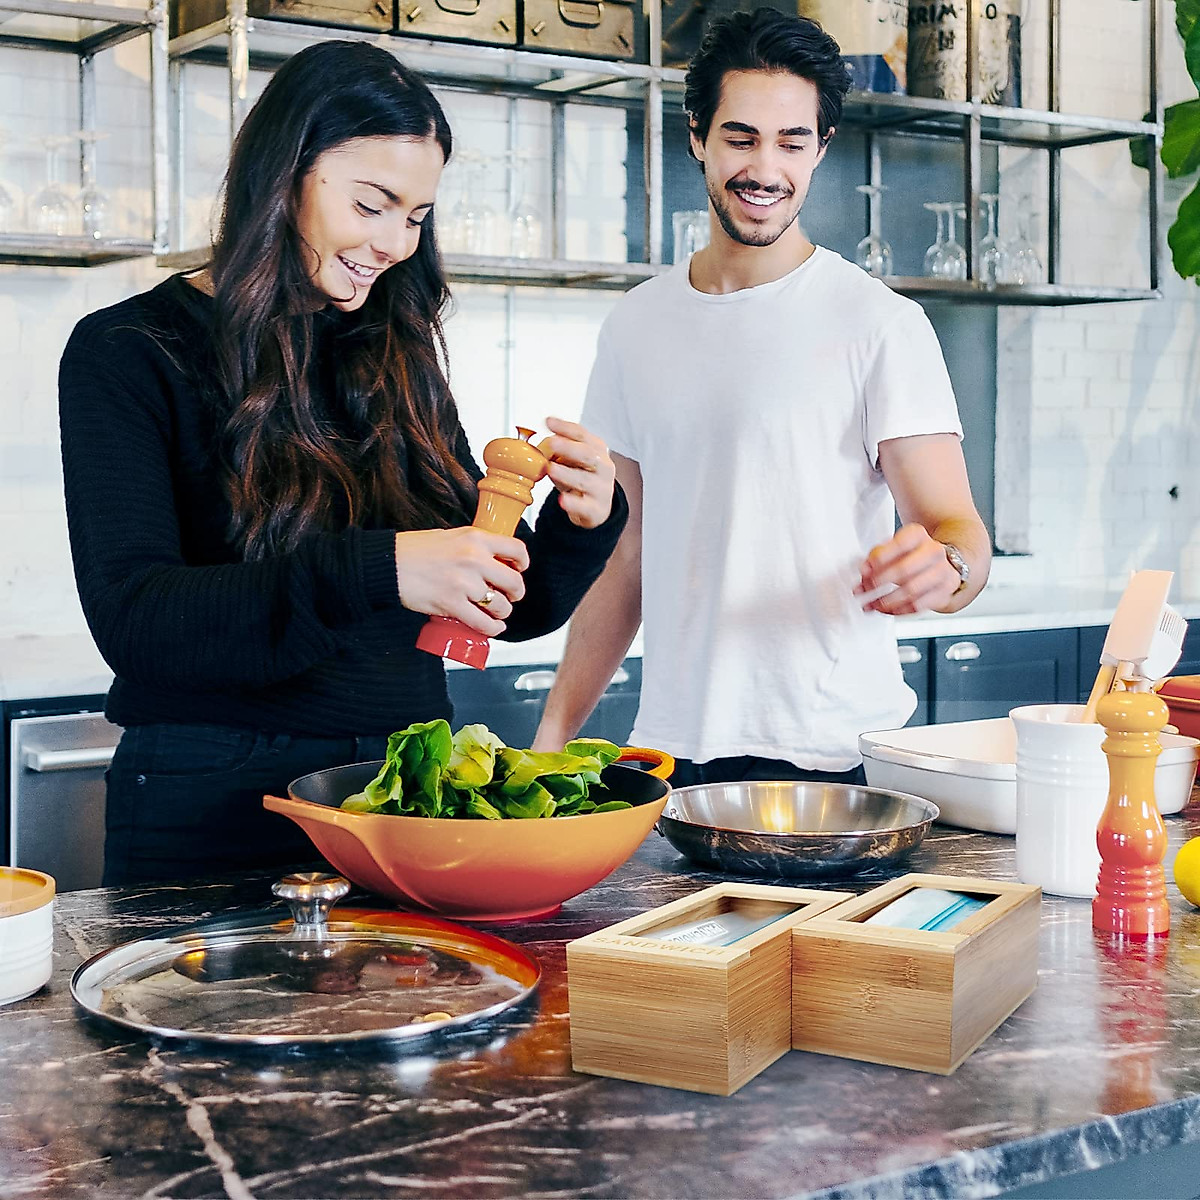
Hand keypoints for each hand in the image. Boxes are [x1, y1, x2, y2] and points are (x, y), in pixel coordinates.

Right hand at [394, 528, 528, 635]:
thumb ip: (474, 547)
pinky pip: (483, 623)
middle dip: (516, 593)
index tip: (519, 570)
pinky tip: (492, 626)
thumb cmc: (415, 550)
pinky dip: (492, 628)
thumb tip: (494, 561)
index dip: (523, 563)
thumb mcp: (452, 536)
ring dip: (502, 613)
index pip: (517, 549)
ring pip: (501, 606)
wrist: (388, 563)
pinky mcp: (451, 604)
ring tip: (495, 612)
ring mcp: (463, 583)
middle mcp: (474, 558)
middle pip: (515, 582)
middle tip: (510, 596)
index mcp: (475, 537)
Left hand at [539, 416, 616, 528]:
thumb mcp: (572, 461)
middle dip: (569, 447)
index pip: (582, 435)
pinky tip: (563, 500)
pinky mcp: (596, 509)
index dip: (565, 427)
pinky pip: (585, 506)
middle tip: (551, 443)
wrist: (597, 507)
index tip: (549, 422)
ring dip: (567, 473)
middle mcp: (602, 467)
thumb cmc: (582, 478)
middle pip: (588, 454)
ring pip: (585, 480)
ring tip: (551, 469)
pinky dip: (573, 503)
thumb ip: (558, 450)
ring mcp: (601, 489)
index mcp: (596, 450)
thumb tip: (538, 444)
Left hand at [854, 523, 960, 615]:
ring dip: (887, 601)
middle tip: (865, 589)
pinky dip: (899, 610)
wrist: (938, 564)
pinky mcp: (944, 592)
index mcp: (918, 535)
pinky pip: (918, 605)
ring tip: (872, 604)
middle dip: (879, 582)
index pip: (900, 544)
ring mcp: (942, 572)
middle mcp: (933, 551)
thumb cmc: (911, 555)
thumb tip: (865, 569)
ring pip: (911, 591)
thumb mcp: (893, 548)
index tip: (864, 570)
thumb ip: (877, 556)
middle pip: (904, 569)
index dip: (880, 558)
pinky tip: (888, 610)